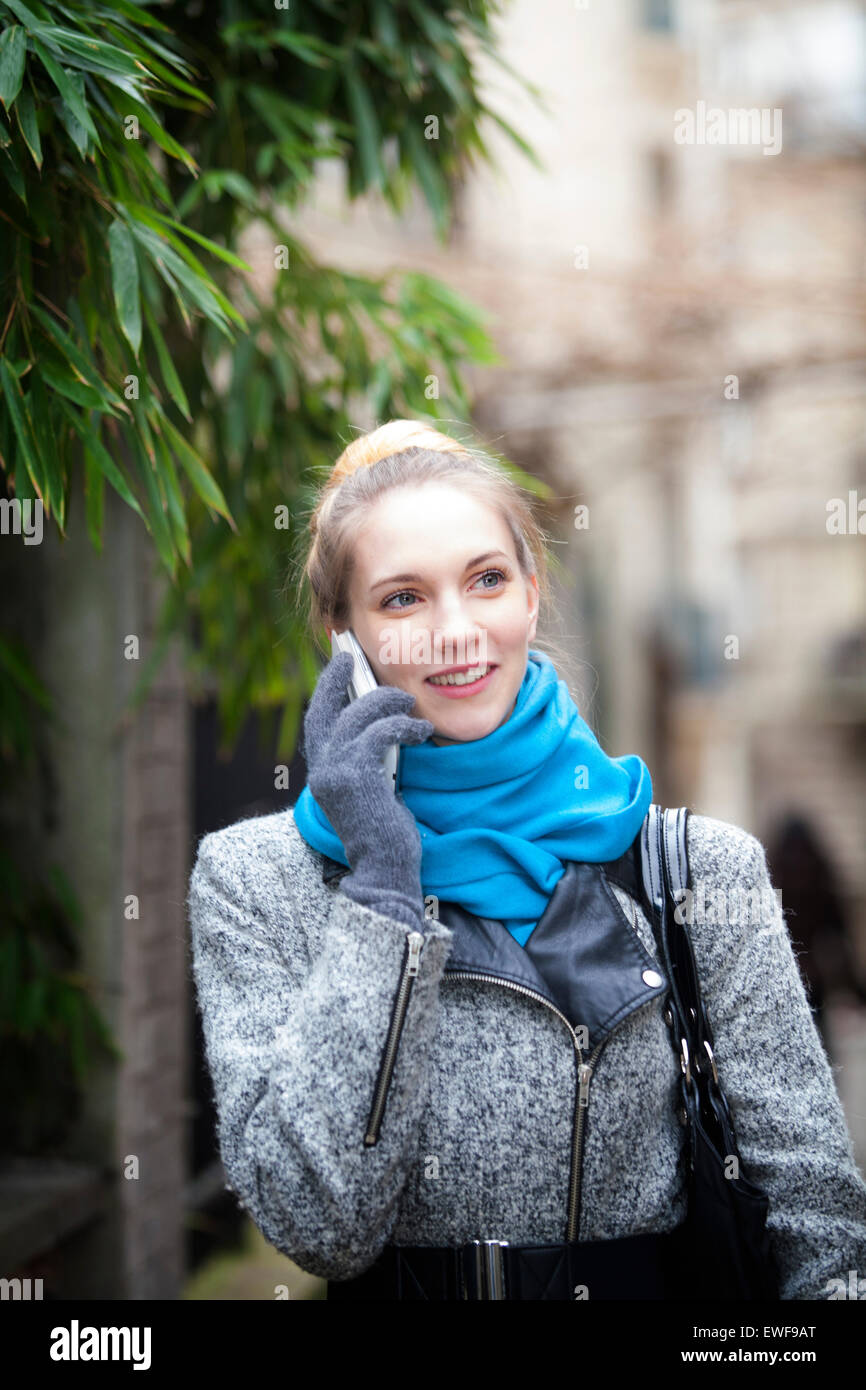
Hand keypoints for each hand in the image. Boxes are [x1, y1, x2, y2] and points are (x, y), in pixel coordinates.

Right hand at [302, 650, 433, 908]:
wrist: (385, 870)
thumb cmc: (385, 833)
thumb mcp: (371, 790)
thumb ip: (367, 761)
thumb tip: (382, 727)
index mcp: (322, 774)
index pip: (316, 721)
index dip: (325, 690)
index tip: (339, 664)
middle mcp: (321, 771)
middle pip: (327, 710)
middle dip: (340, 680)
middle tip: (358, 659)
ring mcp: (335, 774)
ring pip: (356, 716)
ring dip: (386, 702)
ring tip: (409, 704)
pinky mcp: (357, 777)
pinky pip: (379, 733)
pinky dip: (403, 726)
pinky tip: (421, 731)